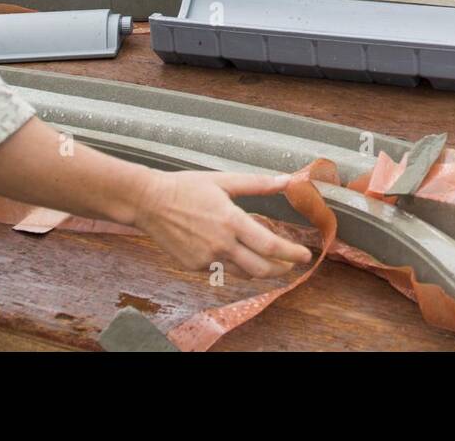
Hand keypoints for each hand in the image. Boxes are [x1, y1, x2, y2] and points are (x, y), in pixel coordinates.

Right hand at [136, 170, 311, 278]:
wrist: (149, 202)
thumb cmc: (186, 187)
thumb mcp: (224, 180)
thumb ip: (257, 184)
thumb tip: (287, 180)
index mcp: (232, 222)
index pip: (271, 246)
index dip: (292, 254)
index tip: (305, 256)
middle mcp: (221, 245)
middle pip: (261, 269)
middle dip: (282, 270)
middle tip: (291, 265)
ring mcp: (207, 259)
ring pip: (243, 274)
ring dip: (260, 270)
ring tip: (268, 262)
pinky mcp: (194, 266)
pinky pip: (222, 270)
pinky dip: (234, 265)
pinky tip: (236, 254)